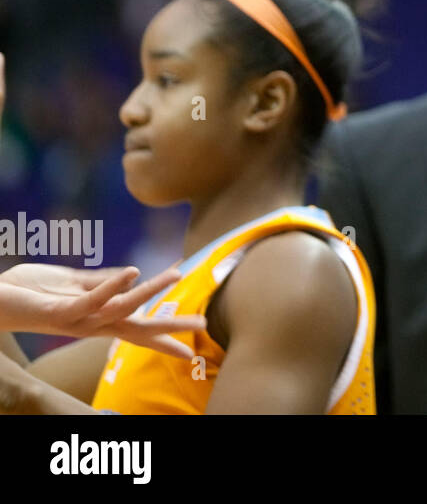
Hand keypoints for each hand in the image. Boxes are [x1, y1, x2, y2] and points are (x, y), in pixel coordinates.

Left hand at [0, 264, 204, 358]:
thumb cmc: (30, 290)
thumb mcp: (71, 282)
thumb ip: (100, 281)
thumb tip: (133, 275)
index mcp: (97, 317)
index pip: (137, 328)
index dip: (164, 339)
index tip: (193, 348)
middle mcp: (91, 324)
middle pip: (138, 327)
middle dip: (170, 328)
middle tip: (203, 326)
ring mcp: (78, 319)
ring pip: (121, 310)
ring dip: (150, 292)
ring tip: (175, 276)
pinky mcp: (61, 311)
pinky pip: (91, 302)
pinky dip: (114, 286)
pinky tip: (133, 272)